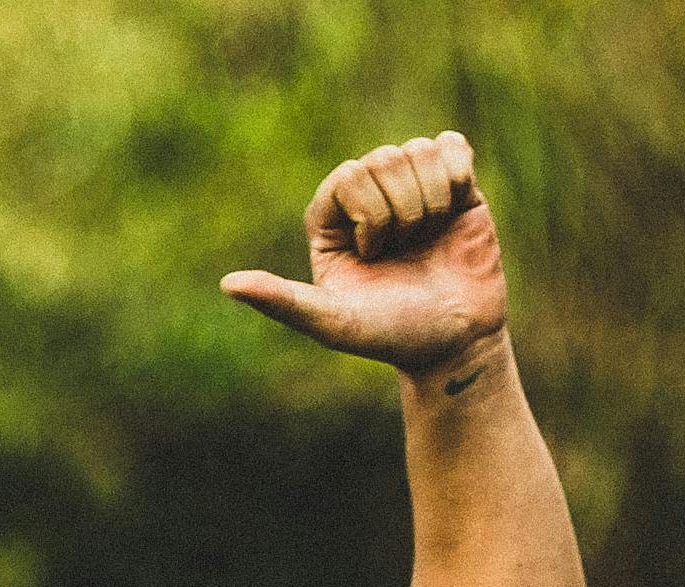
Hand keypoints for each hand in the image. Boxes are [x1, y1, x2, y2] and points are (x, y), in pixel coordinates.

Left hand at [222, 135, 507, 379]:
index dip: (370, 216)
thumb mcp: (333, 323)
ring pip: (417, 152)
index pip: (349, 177)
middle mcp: (366, 193)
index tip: (374, 256)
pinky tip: (452, 214)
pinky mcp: (452, 180)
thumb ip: (283, 302)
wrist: (454, 342)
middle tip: (405, 253)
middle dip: (402, 215)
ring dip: (430, 206)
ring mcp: (409, 182)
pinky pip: (452, 147)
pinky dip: (457, 181)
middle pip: (384, 160)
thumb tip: (228, 285)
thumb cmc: (391, 334)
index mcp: (330, 217)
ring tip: (428, 241)